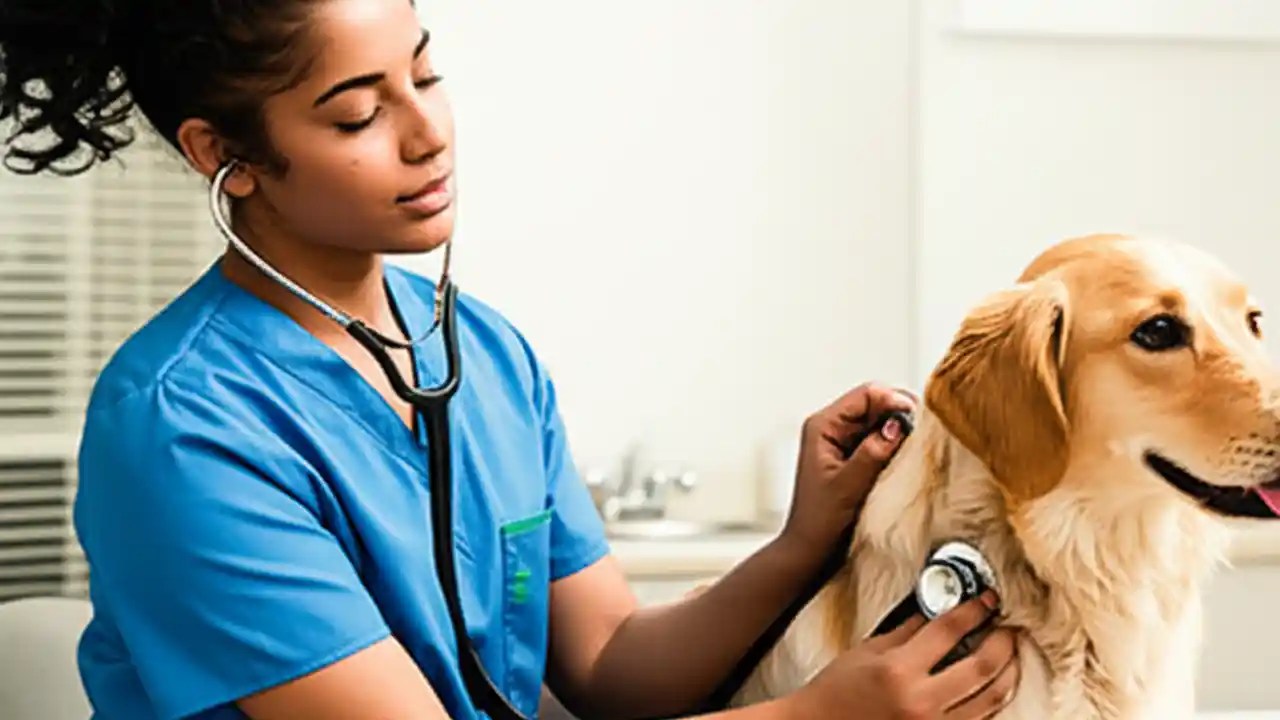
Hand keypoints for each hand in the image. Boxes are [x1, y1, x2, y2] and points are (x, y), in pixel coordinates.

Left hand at [782, 382, 915, 557]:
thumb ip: (872, 452)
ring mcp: (844, 442)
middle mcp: (831, 428)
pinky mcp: (855, 456)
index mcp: (822, 426)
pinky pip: (881, 440)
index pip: (865, 395)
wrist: (811, 550)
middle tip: (922, 433)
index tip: (916, 419)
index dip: (893, 401)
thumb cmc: (819, 522)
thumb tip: (897, 425)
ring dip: (900, 431)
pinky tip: (907, 458)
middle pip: (876, 403)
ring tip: (917, 446)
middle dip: (900, 414)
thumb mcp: (848, 485)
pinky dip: (896, 446)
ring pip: (881, 421)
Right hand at [788, 592, 1019, 719]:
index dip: (973, 610)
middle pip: (981, 666)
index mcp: (898, 671)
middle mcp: (920, 702)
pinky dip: (993, 700)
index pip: (948, 631)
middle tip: (1008, 627)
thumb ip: (908, 631)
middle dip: (1002, 641)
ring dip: (1008, 671)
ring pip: (991, 698)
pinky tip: (996, 684)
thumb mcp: (868, 650)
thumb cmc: (838, 689)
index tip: (987, 601)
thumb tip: (941, 611)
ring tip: (1010, 654)